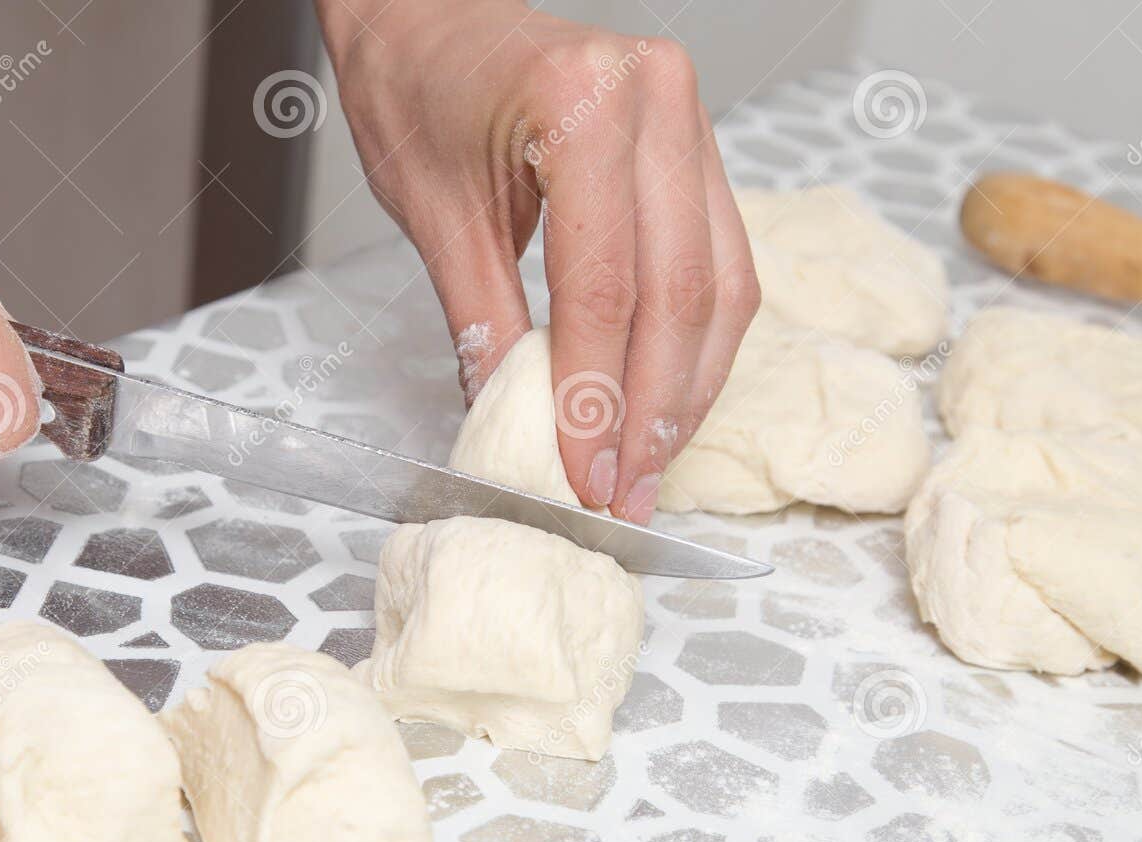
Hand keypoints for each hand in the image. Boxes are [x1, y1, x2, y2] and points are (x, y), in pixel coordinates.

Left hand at [318, 0, 758, 522]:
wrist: (433, 15)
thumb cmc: (419, 92)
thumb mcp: (436, 219)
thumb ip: (486, 329)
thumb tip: (523, 434)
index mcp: (581, 102)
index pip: (606, 286)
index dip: (600, 399)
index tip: (588, 477)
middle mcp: (657, 98)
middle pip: (681, 293)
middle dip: (654, 413)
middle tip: (626, 494)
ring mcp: (691, 116)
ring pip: (722, 285)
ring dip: (690, 390)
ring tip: (651, 465)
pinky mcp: (700, 146)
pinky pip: (723, 260)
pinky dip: (698, 342)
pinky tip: (669, 400)